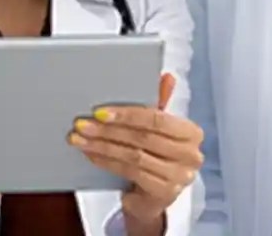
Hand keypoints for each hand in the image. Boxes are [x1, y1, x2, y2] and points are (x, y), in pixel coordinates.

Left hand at [68, 73, 203, 228]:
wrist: (153, 195)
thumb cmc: (156, 155)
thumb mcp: (157, 128)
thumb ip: (159, 103)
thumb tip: (166, 76)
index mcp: (191, 133)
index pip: (157, 119)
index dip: (128, 114)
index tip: (99, 111)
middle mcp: (190, 155)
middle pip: (143, 137)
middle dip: (108, 130)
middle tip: (82, 124)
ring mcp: (180, 176)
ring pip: (134, 156)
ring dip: (102, 146)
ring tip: (80, 139)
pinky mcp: (165, 193)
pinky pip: (130, 172)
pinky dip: (107, 162)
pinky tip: (92, 154)